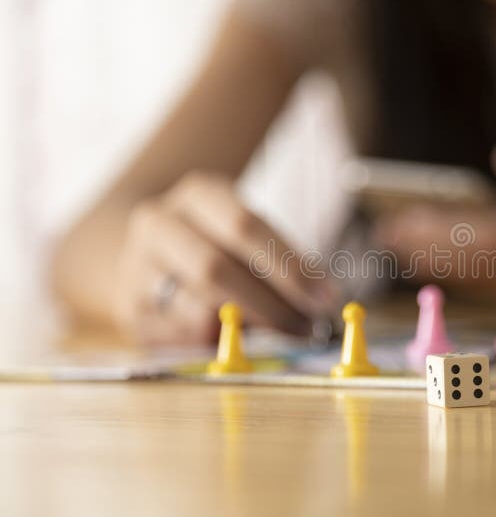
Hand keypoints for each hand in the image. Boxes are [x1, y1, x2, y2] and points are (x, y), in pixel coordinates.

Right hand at [113, 171, 333, 344]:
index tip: (326, 297)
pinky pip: (180, 337)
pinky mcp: (129, 310)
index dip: (290, 266)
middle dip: (270, 305)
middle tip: (307, 328)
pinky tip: (239, 340)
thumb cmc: (217, 240)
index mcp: (198, 194)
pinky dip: (218, 343)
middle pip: (216, 269)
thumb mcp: (245, 230)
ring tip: (280, 334)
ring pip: (195, 308)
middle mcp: (159, 224)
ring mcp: (136, 267)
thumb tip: (319, 302)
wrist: (146, 249)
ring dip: (247, 329)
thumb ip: (278, 259)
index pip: (245, 226)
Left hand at [375, 126, 495, 302]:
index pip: (490, 241)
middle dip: (428, 252)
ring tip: (401, 244)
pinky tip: (441, 259)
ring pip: (484, 281)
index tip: (405, 221)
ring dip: (440, 265)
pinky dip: (466, 273)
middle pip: (477, 268)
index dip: (443, 237)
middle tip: (388, 233)